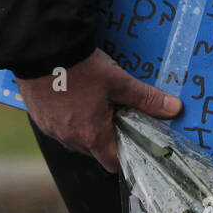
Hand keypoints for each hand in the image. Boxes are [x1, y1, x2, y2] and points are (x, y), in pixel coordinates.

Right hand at [17, 48, 181, 172]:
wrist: (41, 49)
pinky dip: (67, 118)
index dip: (125, 154)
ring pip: (74, 139)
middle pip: (93, 150)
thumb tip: (174, 109)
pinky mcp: (37, 117)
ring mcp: (50, 129)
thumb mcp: (118, 81)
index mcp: (91, 135)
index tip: (132, 140)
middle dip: (106, 137)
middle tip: (116, 114)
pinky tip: (72, 98)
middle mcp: (69, 138)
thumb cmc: (80, 67)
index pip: (112, 162)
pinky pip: (57, 127)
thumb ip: (146, 98)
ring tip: (93, 103)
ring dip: (84, 128)